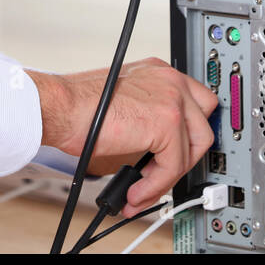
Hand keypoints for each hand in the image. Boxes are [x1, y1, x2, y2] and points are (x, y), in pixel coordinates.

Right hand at [27, 58, 217, 217]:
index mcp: (159, 73)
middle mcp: (170, 80)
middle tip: (160, 174)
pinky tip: (136, 192)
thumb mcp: (124, 105)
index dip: (186, 136)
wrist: (61, 108)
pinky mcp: (167, 122)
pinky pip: (174, 165)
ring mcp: (172, 99)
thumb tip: (155, 155)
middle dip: (185, 156)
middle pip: (203, 124)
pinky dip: (156, 185)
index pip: (194, 105)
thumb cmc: (78, 108)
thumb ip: (147, 120)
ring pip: (194, 148)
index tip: (174, 156)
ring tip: (143, 189)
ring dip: (169, 176)